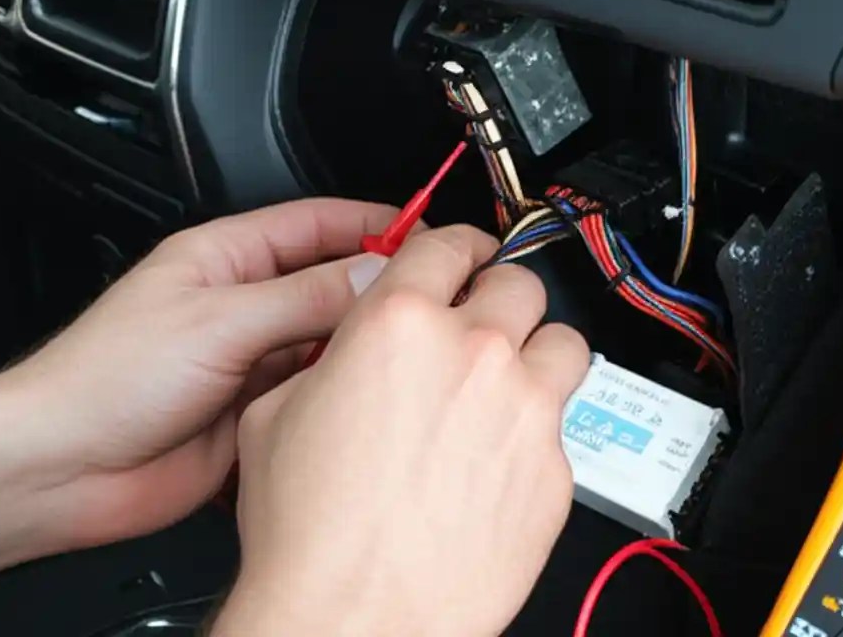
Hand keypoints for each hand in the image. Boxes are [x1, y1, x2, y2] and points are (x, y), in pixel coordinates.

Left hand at [0, 198, 399, 582]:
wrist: (65, 470)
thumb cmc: (105, 380)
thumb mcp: (220, 320)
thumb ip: (307, 297)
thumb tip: (379, 277)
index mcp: (226, 258)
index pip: (319, 223)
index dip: (377, 225)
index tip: (429, 235)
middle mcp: (245, 305)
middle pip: (333, 283)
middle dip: (381, 290)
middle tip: (432, 299)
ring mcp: (254, 360)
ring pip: (332, 342)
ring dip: (363, 348)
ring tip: (406, 351)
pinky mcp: (260, 413)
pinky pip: (319, 395)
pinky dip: (344, 395)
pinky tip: (367, 398)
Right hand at [213, 225, 588, 636]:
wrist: (354, 618)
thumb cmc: (310, 534)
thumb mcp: (279, 413)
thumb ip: (334, 357)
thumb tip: (355, 348)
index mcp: (399, 325)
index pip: (446, 244)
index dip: (452, 246)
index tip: (462, 254)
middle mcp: (473, 354)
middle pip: (518, 281)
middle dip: (498, 296)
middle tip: (481, 323)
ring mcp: (525, 409)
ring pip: (563, 341)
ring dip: (538, 352)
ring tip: (510, 382)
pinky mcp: (555, 467)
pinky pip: (562, 425)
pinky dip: (537, 432)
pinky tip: (499, 462)